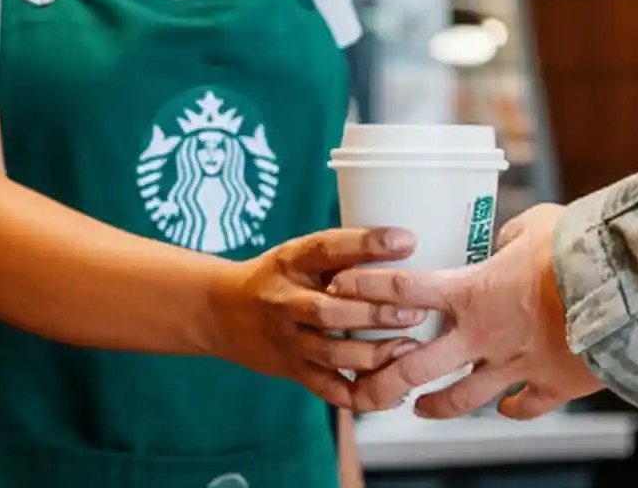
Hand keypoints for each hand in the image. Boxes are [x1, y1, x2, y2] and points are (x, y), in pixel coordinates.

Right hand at [206, 227, 426, 409]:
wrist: (221, 311)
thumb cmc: (279, 276)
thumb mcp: (300, 254)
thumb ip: (343, 252)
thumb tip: (409, 242)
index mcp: (291, 261)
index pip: (328, 248)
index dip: (367, 244)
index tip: (407, 241)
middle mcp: (285, 301)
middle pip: (330, 311)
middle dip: (375, 313)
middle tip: (416, 311)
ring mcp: (287, 340)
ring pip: (331, 353)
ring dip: (373, 355)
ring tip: (408, 349)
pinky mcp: (293, 370)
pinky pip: (327, 388)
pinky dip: (360, 395)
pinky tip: (392, 392)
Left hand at [330, 205, 603, 419]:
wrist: (629, 292)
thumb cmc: (582, 248)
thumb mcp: (538, 225)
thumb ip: (512, 234)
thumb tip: (505, 238)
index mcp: (471, 291)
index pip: (400, 289)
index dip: (364, 289)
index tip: (338, 290)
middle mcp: (483, 335)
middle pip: (413, 368)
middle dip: (380, 385)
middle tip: (360, 392)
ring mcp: (514, 366)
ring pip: (460, 399)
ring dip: (435, 407)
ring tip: (420, 409)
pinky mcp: (551, 386)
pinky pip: (522, 407)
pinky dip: (511, 410)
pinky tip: (504, 409)